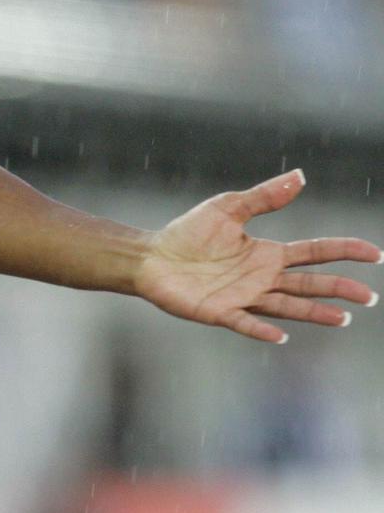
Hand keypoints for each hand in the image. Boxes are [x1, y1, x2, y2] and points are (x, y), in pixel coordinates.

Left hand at [136, 169, 380, 343]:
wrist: (151, 257)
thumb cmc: (188, 234)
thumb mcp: (228, 208)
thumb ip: (264, 197)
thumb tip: (300, 176)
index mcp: (267, 254)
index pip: (314, 253)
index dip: (344, 252)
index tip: (375, 254)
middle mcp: (261, 278)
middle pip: (309, 284)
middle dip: (339, 289)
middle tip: (369, 297)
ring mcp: (243, 297)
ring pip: (287, 306)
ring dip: (314, 312)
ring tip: (342, 319)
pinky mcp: (219, 311)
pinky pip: (245, 322)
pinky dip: (262, 329)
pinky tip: (281, 336)